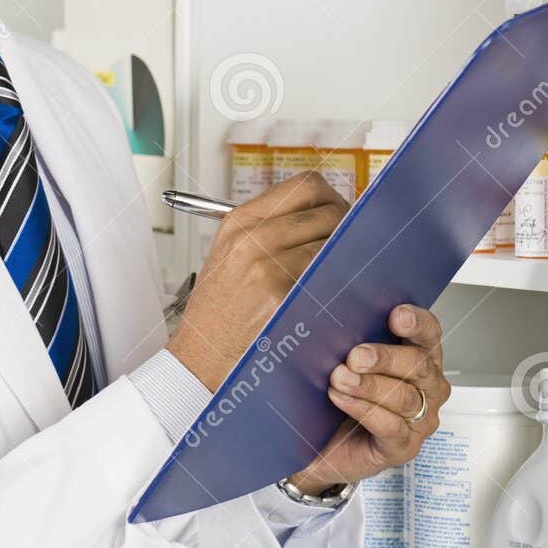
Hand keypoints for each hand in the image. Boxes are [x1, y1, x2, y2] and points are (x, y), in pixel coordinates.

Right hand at [168, 172, 347, 393]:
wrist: (199, 361)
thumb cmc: (218, 315)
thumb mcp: (229, 258)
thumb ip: (270, 230)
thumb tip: (325, 215)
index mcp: (239, 222)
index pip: (306, 185)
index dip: (332, 199)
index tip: (337, 217)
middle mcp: (253, 238)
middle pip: (329, 210)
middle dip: (347, 228)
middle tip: (348, 248)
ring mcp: (268, 268)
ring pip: (335, 243)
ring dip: (346, 258)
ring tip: (339, 275)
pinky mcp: (282, 297)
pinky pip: (331, 278)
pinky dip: (340, 285)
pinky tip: (333, 296)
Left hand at [289, 304, 450, 493]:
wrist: (316, 446)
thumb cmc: (332, 399)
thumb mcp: (335, 358)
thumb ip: (338, 333)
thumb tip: (317, 307)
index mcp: (417, 356)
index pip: (429, 333)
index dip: (417, 323)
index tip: (396, 316)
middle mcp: (426, 387)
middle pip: (419, 365)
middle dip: (385, 357)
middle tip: (355, 357)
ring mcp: (419, 419)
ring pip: (404, 397)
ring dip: (369, 386)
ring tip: (339, 379)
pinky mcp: (403, 447)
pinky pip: (390, 426)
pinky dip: (364, 410)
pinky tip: (341, 400)